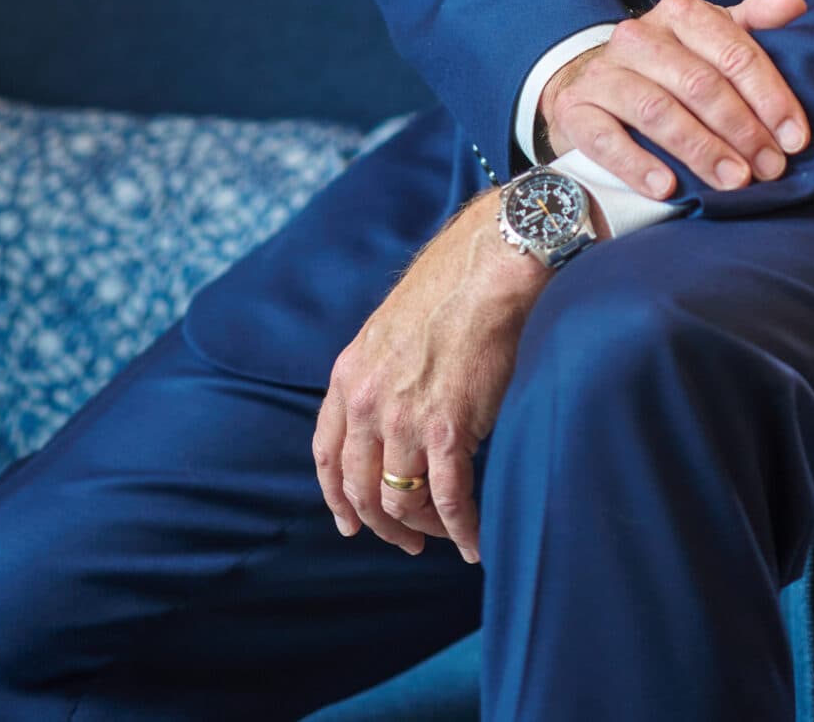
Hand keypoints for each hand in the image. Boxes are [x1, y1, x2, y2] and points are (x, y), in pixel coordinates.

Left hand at [312, 188, 546, 563]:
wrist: (486, 270)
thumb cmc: (449, 289)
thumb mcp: (387, 331)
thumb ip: (379, 375)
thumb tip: (392, 413)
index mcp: (349, 377)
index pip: (327, 456)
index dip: (337, 497)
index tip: (351, 523)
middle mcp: (367, 405)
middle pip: (361, 490)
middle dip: (384, 525)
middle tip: (409, 542)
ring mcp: (405, 422)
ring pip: (403, 502)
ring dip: (425, 529)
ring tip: (447, 538)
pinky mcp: (448, 431)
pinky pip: (450, 500)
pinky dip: (462, 530)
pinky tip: (475, 543)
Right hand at [541, 0, 809, 200]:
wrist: (595, 81)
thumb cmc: (672, 63)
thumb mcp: (713, 36)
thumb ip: (755, 22)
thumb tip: (794, 5)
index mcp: (680, 13)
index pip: (734, 51)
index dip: (770, 96)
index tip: (796, 138)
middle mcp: (638, 37)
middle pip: (698, 83)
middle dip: (742, 129)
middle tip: (770, 168)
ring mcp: (604, 73)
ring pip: (657, 111)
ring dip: (701, 150)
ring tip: (733, 181)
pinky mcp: (576, 110)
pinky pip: (605, 139)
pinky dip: (638, 164)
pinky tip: (668, 188)